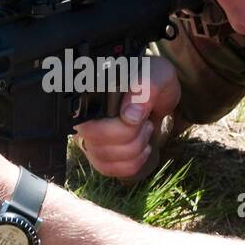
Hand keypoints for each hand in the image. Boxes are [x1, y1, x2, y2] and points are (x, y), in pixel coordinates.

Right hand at [73, 55, 179, 180]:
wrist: (161, 97)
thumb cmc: (155, 82)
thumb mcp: (158, 74)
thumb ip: (145, 87)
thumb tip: (128, 115)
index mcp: (92, 92)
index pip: (90, 120)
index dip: (120, 126)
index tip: (141, 117)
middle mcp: (83, 116)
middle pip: (97, 142)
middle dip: (132, 137)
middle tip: (144, 122)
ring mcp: (88, 137)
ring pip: (104, 158)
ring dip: (134, 150)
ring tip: (143, 131)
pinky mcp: (97, 154)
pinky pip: (107, 170)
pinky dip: (131, 164)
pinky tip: (141, 149)